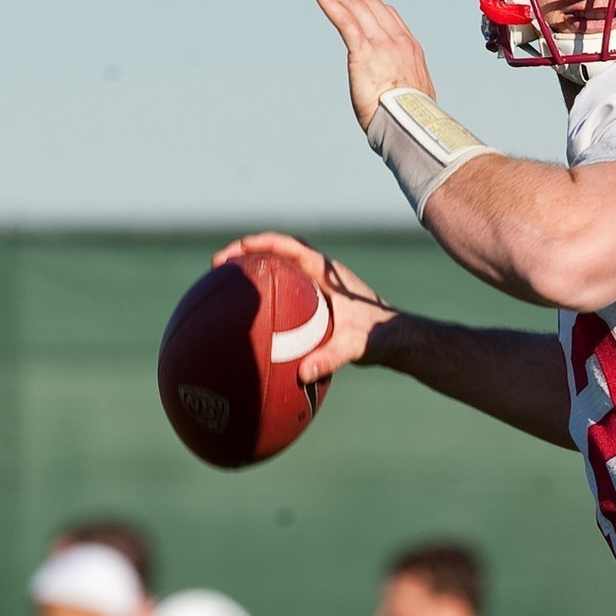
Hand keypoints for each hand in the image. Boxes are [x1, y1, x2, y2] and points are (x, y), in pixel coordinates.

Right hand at [212, 232, 395, 381]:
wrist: (396, 339)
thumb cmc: (378, 337)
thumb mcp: (354, 346)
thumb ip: (331, 358)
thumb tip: (303, 372)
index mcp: (327, 273)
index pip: (292, 248)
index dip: (264, 243)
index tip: (238, 248)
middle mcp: (321, 273)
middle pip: (279, 252)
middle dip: (249, 252)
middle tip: (219, 262)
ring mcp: (318, 284)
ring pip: (282, 267)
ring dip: (256, 267)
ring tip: (226, 279)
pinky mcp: (317, 297)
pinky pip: (286, 285)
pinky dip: (266, 287)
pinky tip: (250, 310)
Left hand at [305, 0, 436, 130]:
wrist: (411, 126)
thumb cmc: (410, 120)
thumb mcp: (412, 95)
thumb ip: (404, 86)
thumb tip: (400, 95)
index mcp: (410, 48)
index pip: (387, 15)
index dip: (366, 4)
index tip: (351, 2)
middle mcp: (398, 40)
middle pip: (370, 4)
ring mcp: (382, 43)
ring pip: (356, 7)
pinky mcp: (364, 51)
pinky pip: (344, 19)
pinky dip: (328, 1)